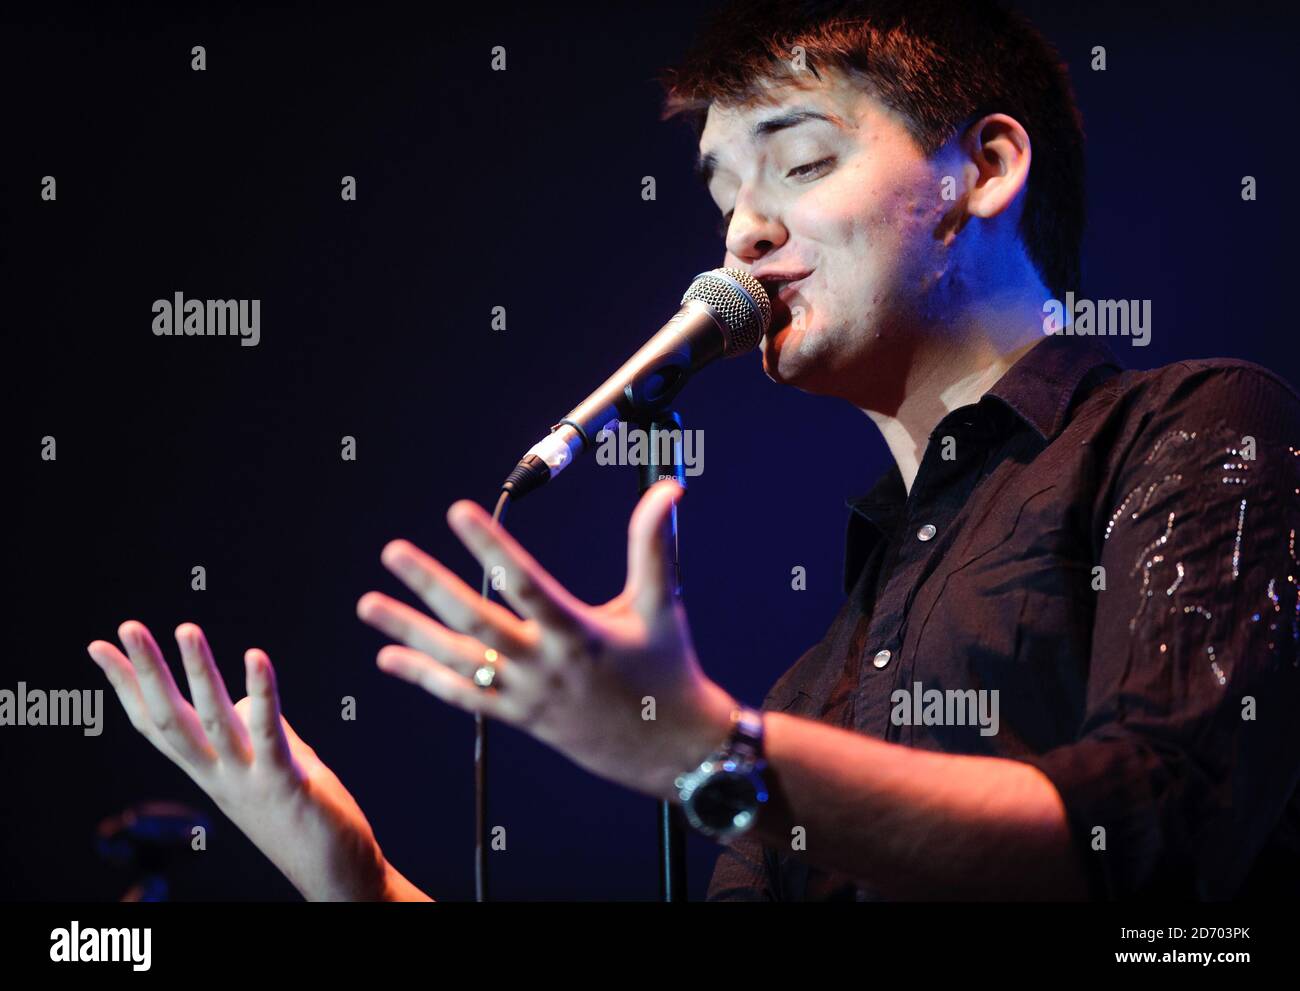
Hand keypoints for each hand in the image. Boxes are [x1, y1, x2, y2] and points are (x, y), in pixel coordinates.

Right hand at [88, 620, 428, 900]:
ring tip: (185, 629)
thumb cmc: (305, 817)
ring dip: (198, 671)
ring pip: (211, 721)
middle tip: (126, 626)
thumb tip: (245, 698)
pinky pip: (266, 733)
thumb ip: (256, 732)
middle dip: (146, 671)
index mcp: (209, 771)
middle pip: (169, 719)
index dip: (126, 687)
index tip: (100, 647)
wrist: (336, 875)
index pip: (155, 725)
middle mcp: (217, 777)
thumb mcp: (272, 766)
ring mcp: (247, 781)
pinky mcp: (283, 782)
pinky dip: (260, 693)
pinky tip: (256, 657)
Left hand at [357, 478, 736, 800]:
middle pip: (476, 622)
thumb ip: (654, 545)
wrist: (666, 746)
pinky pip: (463, 698)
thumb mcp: (660, 605)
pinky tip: (389, 657)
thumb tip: (667, 490)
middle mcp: (545, 666)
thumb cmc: (665, 668)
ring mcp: (526, 695)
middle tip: (394, 552)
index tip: (460, 513)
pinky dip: (425, 677)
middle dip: (431, 586)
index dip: (492, 549)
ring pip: (458, 662)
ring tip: (369, 604)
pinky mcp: (518, 716)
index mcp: (579, 635)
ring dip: (410, 632)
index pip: (526, 585)